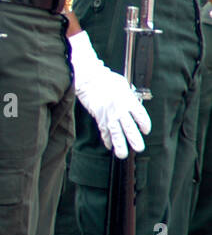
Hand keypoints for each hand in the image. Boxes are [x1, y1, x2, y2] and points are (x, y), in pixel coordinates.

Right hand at [69, 30, 150, 157]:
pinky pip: (103, 130)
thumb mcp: (123, 84)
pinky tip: (109, 145)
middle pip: (129, 127)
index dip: (144, 124)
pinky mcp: (98, 117)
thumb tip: (135, 101)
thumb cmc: (106, 79)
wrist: (89, 79)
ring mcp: (108, 114)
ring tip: (122, 155)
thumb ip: (130, 95)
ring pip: (115, 132)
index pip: (140, 116)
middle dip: (134, 139)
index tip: (145, 130)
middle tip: (139, 148)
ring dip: (119, 144)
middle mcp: (119, 109)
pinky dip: (106, 139)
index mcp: (128, 100)